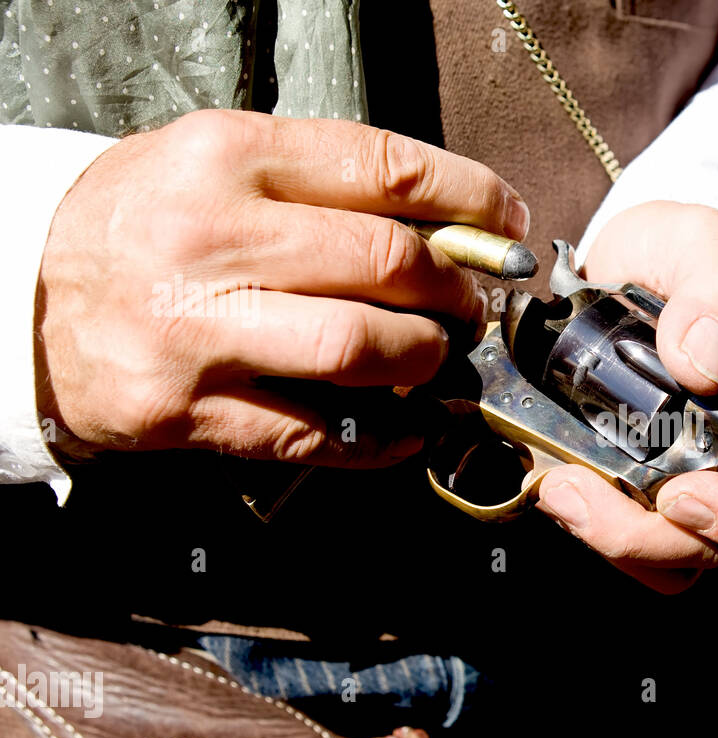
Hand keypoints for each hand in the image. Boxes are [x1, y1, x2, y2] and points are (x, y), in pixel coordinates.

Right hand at [35, 109, 529, 465]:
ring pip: (360, 348)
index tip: (506, 222)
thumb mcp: (214, 166)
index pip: (385, 170)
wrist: (17, 296)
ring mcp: (196, 331)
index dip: (470, 198)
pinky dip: (381, 437)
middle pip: (387, 263)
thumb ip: (322, 187)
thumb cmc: (138, 223)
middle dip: (454, 290)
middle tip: (467, 304)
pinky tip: (407, 425)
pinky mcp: (187, 412)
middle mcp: (211, 240)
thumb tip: (447, 228)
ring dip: (425, 359)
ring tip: (433, 355)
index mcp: (226, 158)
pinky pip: (315, 434)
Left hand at [536, 201, 717, 593]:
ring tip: (556, 488)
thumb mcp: (704, 245)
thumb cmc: (685, 250)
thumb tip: (706, 366)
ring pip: (671, 555)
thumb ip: (717, 293)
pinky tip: (549, 479)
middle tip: (575, 492)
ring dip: (610, 540)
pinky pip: (625, 535)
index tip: (681, 499)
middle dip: (647, 538)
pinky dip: (586, 524)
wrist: (630, 257)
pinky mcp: (637, 480)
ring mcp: (688, 475)